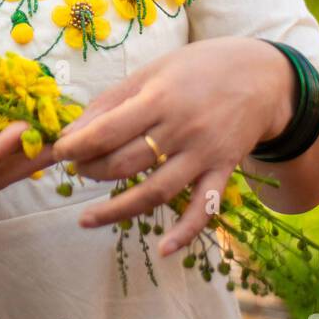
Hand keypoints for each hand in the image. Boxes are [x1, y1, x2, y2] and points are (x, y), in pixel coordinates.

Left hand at [49, 37, 293, 256]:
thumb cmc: (198, 67)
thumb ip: (114, 100)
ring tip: (86, 218)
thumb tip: (74, 128)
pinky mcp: (223, 172)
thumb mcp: (153, 71)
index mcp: (160, 98)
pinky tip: (163, 250)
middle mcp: (181, 129)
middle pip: (126, 163)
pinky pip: (203, 209)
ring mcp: (203, 154)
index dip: (78, 145)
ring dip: (117, 210)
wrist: (260, 76)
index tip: (59, 152)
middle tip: (77, 170)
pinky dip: (185, 232)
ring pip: (155, 192)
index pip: (109, 130)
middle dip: (92, 171)